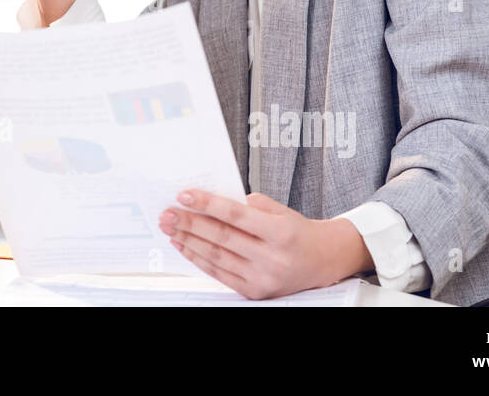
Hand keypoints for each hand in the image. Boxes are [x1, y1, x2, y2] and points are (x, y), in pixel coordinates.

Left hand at [159, 189, 373, 298]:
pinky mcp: (255, 292)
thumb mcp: (278, 210)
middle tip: (167, 213)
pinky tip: (184, 245)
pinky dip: (198, 259)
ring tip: (170, 227)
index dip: (207, 205)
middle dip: (190, 224)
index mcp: (281, 232)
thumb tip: (207, 201)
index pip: (236, 215)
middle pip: (222, 238)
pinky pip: (220, 274)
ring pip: (217, 257)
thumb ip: (246, 205)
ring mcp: (263, 278)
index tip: (184, 195)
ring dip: (189, 241)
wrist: (321, 260)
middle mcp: (273, 258)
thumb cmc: (295, 230)